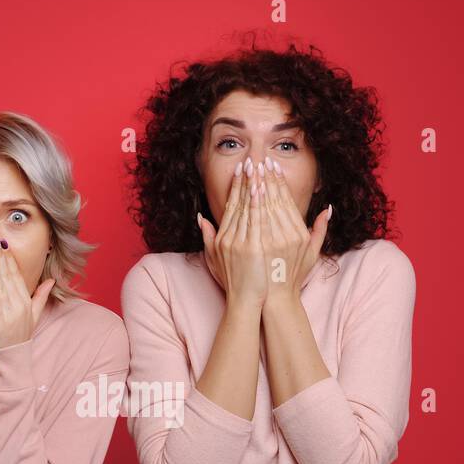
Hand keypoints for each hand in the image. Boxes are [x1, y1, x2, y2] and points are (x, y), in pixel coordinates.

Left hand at [0, 240, 53, 347]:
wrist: (11, 358)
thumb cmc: (19, 336)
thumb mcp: (33, 316)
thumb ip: (41, 297)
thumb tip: (51, 281)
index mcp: (24, 301)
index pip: (16, 274)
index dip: (8, 258)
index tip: (1, 244)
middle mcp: (18, 304)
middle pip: (6, 275)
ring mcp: (8, 311)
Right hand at [197, 157, 269, 312]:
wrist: (247, 303)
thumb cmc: (234, 284)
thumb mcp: (214, 261)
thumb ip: (208, 238)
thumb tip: (200, 218)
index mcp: (223, 238)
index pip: (230, 206)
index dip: (236, 187)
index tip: (241, 171)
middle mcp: (230, 238)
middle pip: (239, 203)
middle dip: (246, 181)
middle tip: (251, 161)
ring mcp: (242, 243)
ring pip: (249, 208)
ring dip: (255, 186)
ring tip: (260, 168)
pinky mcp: (254, 249)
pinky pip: (257, 221)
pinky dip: (260, 203)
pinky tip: (263, 188)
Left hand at [256, 155, 330, 308]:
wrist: (273, 300)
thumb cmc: (291, 278)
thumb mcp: (312, 255)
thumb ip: (320, 231)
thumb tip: (328, 209)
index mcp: (298, 233)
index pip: (287, 201)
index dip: (279, 182)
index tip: (272, 166)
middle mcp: (286, 235)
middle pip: (274, 199)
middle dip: (266, 178)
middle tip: (259, 160)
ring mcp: (268, 241)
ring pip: (261, 206)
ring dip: (255, 185)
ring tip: (250, 168)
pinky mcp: (253, 246)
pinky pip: (249, 220)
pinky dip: (247, 203)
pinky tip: (244, 189)